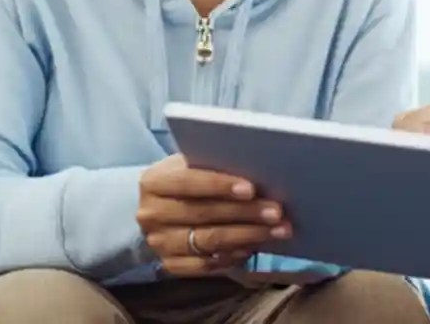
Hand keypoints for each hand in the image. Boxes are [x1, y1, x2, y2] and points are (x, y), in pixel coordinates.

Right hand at [137, 154, 291, 276]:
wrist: (160, 208)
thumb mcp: (191, 164)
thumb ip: (213, 164)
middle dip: (245, 213)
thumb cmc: (188, 179)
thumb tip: (257, 166)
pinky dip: (233, 255)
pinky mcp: (169, 264)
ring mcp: (159, 243)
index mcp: (154, 182)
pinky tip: (254, 247)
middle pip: (203, 214)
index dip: (220, 185)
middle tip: (277, 212)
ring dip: (248, 236)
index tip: (251, 188)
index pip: (188, 182)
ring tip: (278, 230)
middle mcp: (151, 214)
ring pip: (208, 241)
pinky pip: (206, 264)